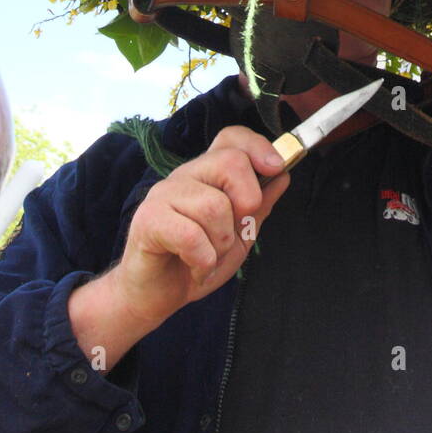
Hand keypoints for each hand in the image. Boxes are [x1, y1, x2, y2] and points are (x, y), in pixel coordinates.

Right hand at [107, 127, 289, 331]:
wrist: (155, 295)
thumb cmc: (196, 260)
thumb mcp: (239, 235)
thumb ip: (259, 205)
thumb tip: (283, 174)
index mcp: (208, 174)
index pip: (232, 137)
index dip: (258, 146)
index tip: (277, 169)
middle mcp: (185, 175)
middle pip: (230, 161)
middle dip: (247, 202)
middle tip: (233, 232)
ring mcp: (163, 194)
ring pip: (214, 205)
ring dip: (221, 243)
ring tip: (208, 256)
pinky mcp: (148, 219)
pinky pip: (191, 235)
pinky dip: (203, 260)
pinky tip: (195, 267)